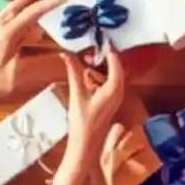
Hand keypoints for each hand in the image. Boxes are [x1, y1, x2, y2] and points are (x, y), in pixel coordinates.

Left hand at [0, 0, 63, 104]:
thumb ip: (43, 66)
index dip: (52, 3)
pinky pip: (10, 12)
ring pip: (16, 4)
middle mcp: (0, 24)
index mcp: (7, 33)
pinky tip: (31, 17)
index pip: (34, 11)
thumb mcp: (18, 77)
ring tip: (48, 0)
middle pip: (23, 0)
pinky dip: (24, 8)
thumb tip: (63, 58)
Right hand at [61, 48, 125, 162]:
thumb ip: (73, 72)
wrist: (85, 146)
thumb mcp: (77, 94)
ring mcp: (115, 98)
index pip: (115, 62)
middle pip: (115, 67)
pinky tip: (86, 74)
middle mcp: (118, 92)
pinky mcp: (109, 102)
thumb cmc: (82, 123)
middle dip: (104, 56)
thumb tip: (66, 54)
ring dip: (100, 66)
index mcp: (114, 89)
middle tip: (92, 45)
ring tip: (87, 56)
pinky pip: (107, 83)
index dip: (109, 49)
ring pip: (111, 75)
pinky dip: (98, 76)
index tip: (101, 38)